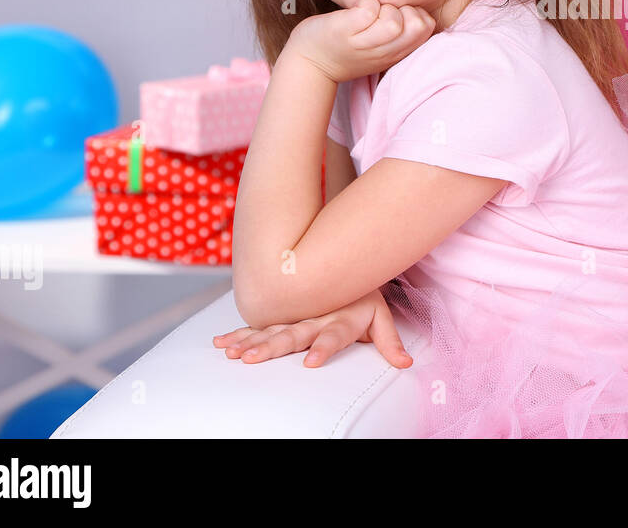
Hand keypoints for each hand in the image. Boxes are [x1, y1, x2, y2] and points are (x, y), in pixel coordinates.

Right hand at [212, 284, 412, 368]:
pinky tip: (221, 343)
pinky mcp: (280, 316)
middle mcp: (314, 317)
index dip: (323, 347)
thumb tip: (406, 363)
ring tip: (233, 354)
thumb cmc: (363, 297)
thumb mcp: (381, 317)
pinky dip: (239, 334)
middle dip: (272, 347)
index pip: (332, 335)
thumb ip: (389, 341)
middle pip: (293, 334)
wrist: (346, 263)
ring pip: (270, 330)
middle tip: (252, 359)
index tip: (311, 363)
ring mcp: (294, 315)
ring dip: (250, 341)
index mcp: (339, 318)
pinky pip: (257, 326)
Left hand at [289, 0, 435, 83]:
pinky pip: (367, 9)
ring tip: (369, 11)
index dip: (416, 13)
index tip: (397, 13)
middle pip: (417, 26)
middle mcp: (384, 52)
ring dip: (383, 7)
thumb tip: (414, 2)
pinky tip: (354, 9)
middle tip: (384, 11)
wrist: (309, 62)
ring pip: (393, 22)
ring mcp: (364, 44)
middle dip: (404, 9)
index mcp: (397, 52)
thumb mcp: (380, 46)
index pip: (427, 27)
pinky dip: (364, 1)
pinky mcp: (344, 32)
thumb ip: (400, 30)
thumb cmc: (348, 47)